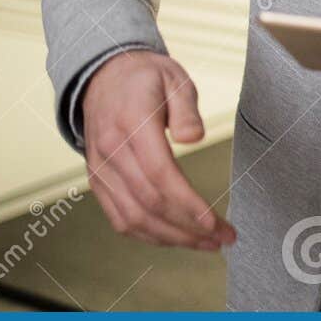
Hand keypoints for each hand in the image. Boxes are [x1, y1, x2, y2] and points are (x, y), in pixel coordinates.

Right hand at [80, 50, 236, 250]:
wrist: (103, 76)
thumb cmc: (145, 78)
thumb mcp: (174, 79)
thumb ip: (187, 108)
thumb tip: (195, 137)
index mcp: (131, 127)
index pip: (160, 175)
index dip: (187, 204)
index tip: (214, 222)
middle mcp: (111, 153)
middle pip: (149, 204)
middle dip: (188, 229)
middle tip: (222, 239)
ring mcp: (100, 170)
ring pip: (132, 218)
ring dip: (170, 238)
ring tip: (205, 244)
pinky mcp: (98, 180)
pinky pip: (118, 217)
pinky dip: (146, 234)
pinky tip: (173, 238)